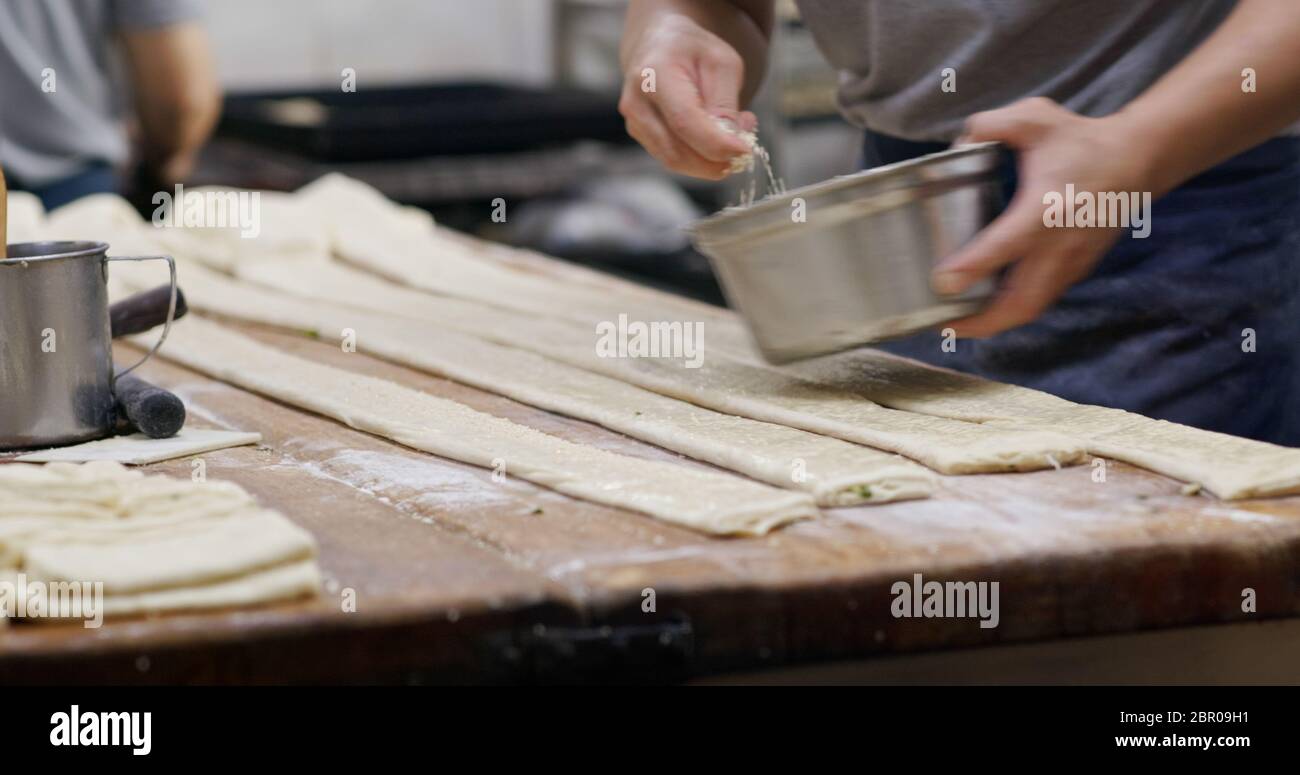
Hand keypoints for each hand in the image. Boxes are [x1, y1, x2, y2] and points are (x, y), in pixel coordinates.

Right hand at [618, 14, 756, 179]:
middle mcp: (636, 102)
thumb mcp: (722, 64)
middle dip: (715, 158)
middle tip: (745, 142)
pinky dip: (700, 157)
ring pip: (676, 161)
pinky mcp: (641, 137)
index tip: (744, 150)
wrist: (660, 45)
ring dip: (709, 160)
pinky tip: (715, 136)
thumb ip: (725, 104)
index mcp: (654, 74)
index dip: (715, 143)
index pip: (684, 121)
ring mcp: (635, 123)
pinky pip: (674, 159)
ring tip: (732, 133)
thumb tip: (729, 144)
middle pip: (677, 150)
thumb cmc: (694, 51)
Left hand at [933, 98, 1156, 337]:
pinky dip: (1012, 309)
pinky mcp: (1076, 269)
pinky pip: (1041, 299)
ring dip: (994, 322)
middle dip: (982, 322)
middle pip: (1022, 301)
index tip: (943, 281)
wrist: (1138, 159)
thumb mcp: (1035, 117)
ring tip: (956, 324)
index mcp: (1046, 208)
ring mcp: (1071, 262)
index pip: (1008, 244)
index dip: (974, 266)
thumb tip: (957, 144)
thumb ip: (990, 125)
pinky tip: (984, 306)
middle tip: (942, 325)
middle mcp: (1061, 244)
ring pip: (1031, 307)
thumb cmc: (1081, 140)